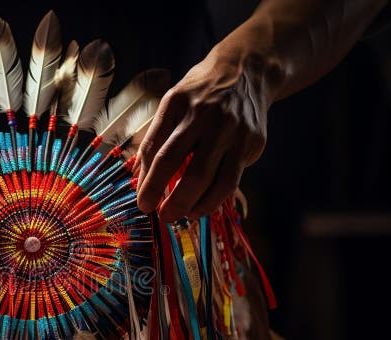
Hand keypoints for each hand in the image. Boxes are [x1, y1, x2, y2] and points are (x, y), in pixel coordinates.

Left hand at [136, 49, 274, 220]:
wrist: (248, 71)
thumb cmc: (200, 94)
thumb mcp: (173, 103)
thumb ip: (156, 137)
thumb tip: (139, 176)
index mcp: (176, 103)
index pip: (155, 149)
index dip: (148, 182)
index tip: (143, 204)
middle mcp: (204, 114)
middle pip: (180, 164)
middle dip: (168, 197)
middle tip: (161, 216)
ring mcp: (231, 128)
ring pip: (209, 178)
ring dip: (192, 204)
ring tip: (181, 216)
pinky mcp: (252, 141)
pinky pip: (231, 180)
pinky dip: (214, 200)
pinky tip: (201, 207)